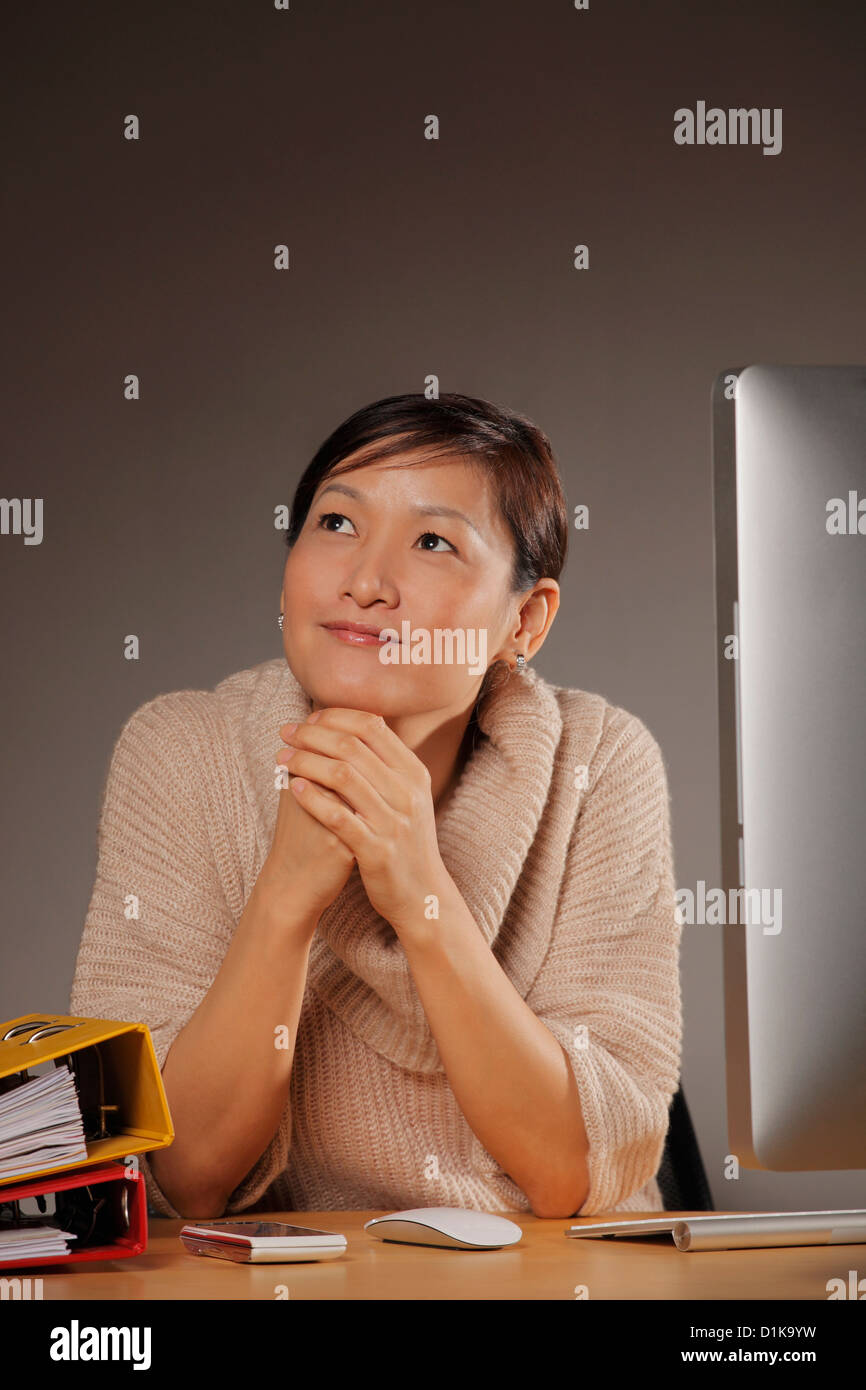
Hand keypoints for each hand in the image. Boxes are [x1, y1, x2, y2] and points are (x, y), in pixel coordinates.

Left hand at [279, 707, 451, 934]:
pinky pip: (338, 816)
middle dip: (313, 735)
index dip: (336, 717)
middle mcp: (407, 793)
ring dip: (305, 761)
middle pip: (352, 746)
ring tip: (282, 758)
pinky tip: (292, 788)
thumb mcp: (407, 796)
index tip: (309, 719)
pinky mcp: (376, 850)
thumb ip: (387, 763)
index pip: (372, 726)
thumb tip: (360, 722)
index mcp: (413, 773)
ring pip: (342, 776)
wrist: (421, 893)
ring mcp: (393, 822)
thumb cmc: (405, 839)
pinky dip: (312, 798)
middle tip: (287, 733)